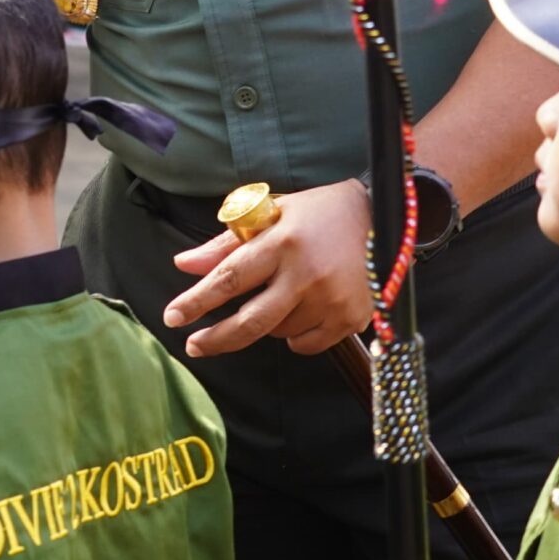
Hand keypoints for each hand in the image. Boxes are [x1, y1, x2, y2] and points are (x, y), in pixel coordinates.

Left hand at [163, 180, 372, 356]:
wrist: (386, 220)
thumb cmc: (319, 213)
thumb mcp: (272, 214)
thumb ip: (226, 243)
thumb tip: (183, 265)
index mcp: (283, 241)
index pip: (229, 277)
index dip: (197, 300)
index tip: (172, 317)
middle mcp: (306, 274)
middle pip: (250, 321)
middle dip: (216, 338)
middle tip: (193, 345)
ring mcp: (331, 300)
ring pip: (278, 332)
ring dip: (266, 323)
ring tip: (281, 293)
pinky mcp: (351, 318)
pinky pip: (305, 345)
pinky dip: (293, 336)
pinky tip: (301, 310)